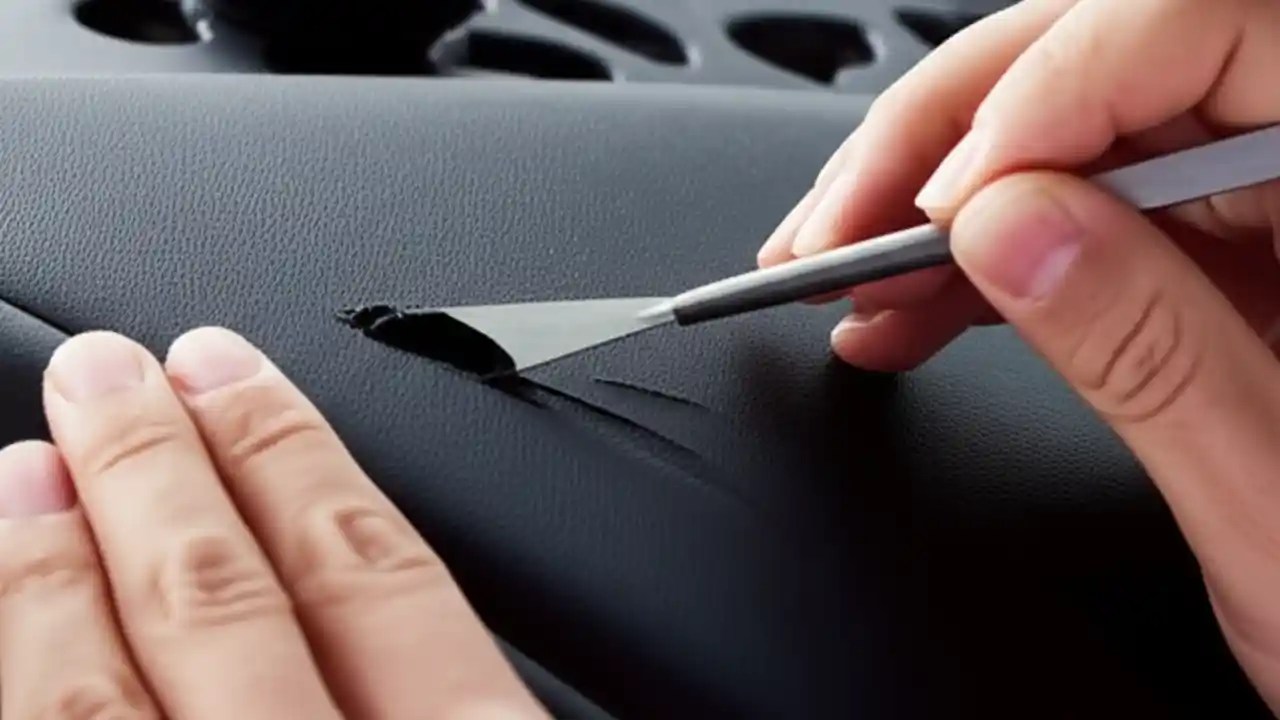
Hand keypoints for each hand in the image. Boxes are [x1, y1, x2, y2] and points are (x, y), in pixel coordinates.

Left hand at [0, 328, 546, 718]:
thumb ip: (483, 689)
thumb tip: (447, 594)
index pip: (372, 575)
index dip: (294, 457)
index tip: (236, 376)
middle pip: (226, 607)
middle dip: (159, 472)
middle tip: (110, 374)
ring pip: (98, 694)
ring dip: (55, 569)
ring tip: (30, 468)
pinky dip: (24, 663)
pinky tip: (8, 611)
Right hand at [758, 0, 1279, 711]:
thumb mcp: (1270, 499)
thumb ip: (1149, 352)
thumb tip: (1005, 229)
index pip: (1200, 27)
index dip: (1049, 93)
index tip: (945, 204)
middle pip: (1101, 71)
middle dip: (944, 145)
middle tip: (840, 228)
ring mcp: (1257, 207)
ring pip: (1058, 145)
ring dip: (926, 212)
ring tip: (841, 279)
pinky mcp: (1205, 261)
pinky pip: (1063, 224)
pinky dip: (964, 268)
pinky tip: (898, 316)